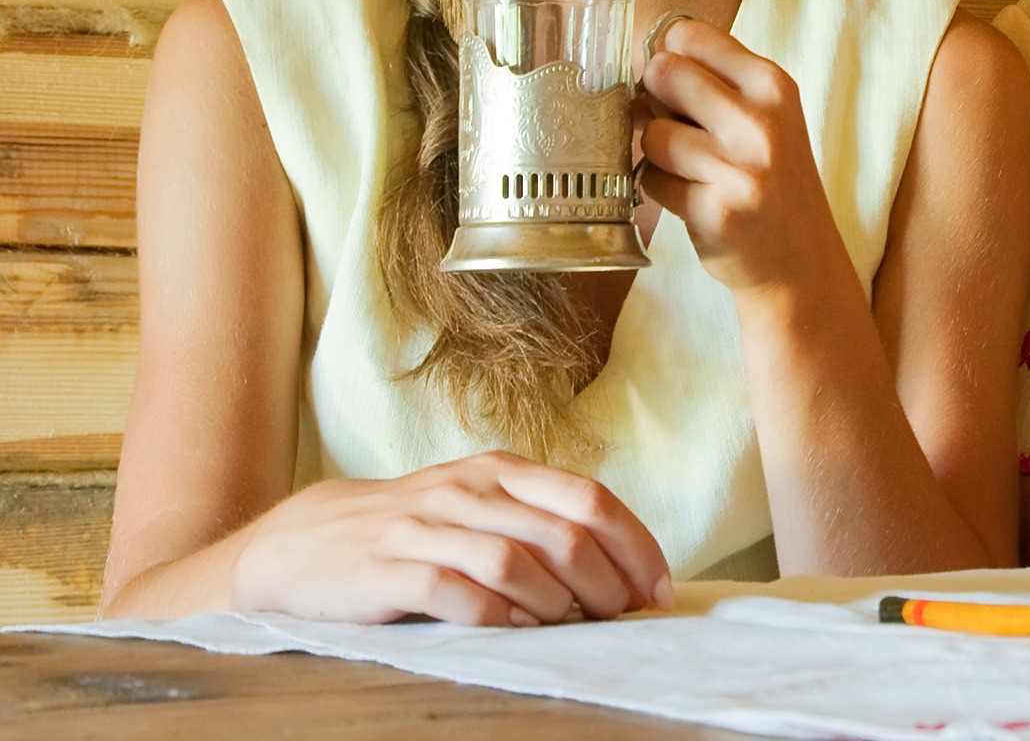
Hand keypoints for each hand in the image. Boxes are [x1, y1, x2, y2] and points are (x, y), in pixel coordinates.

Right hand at [230, 452, 668, 624]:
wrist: (298, 542)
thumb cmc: (410, 530)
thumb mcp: (477, 507)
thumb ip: (538, 523)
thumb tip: (618, 568)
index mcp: (501, 471)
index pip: (590, 498)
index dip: (635, 545)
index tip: (659, 590)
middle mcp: (468, 490)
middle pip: (563, 533)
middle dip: (607, 581)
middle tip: (623, 616)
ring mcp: (424, 527)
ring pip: (515, 560)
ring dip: (555, 600)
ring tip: (568, 623)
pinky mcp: (386, 569)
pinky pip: (456, 591)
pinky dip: (495, 615)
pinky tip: (513, 630)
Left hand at [636, 19, 848, 296]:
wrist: (801, 258)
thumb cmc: (773, 179)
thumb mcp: (766, 116)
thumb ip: (716, 82)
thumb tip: (646, 59)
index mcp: (772, 84)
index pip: (689, 35)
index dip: (669, 58)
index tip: (676, 83)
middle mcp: (760, 120)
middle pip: (664, 74)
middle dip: (655, 101)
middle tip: (678, 128)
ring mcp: (738, 167)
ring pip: (652, 134)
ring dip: (658, 153)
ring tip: (692, 171)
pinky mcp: (714, 210)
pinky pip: (652, 181)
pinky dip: (661, 190)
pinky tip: (693, 199)